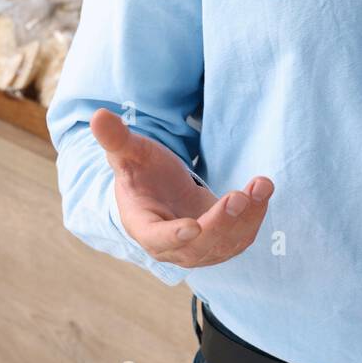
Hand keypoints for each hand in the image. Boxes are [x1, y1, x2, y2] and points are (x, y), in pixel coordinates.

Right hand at [90, 107, 273, 267]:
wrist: (160, 193)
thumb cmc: (142, 173)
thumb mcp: (129, 154)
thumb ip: (116, 139)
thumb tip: (98, 114)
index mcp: (144, 227)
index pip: (158, 238)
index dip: (174, 236)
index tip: (193, 227)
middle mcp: (173, 246)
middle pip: (199, 245)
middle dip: (221, 222)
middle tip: (238, 196)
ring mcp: (200, 248)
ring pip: (226, 243)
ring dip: (247, 217)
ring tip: (261, 186)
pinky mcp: (222, 242)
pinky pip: (242, 236)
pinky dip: (256, 215)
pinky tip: (263, 190)